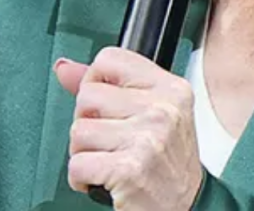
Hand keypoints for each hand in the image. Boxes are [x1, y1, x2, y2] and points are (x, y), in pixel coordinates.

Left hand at [55, 47, 202, 210]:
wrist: (189, 209)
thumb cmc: (168, 164)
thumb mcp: (150, 115)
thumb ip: (106, 87)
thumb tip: (64, 67)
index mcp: (171, 90)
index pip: (110, 58)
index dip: (95, 80)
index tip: (103, 104)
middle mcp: (163, 111)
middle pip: (87, 95)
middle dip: (88, 122)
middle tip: (111, 141)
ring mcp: (147, 140)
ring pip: (78, 130)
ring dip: (84, 153)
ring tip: (108, 161)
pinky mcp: (129, 170)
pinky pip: (77, 164)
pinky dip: (81, 178)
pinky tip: (102, 179)